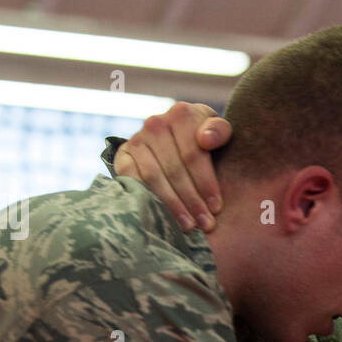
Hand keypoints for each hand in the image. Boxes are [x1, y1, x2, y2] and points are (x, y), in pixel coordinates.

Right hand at [114, 101, 231, 231]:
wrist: (174, 138)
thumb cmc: (203, 140)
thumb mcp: (218, 132)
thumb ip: (219, 132)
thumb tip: (206, 140)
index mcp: (182, 114)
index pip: (193, 154)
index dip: (205, 183)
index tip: (216, 207)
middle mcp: (156, 123)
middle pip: (175, 169)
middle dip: (192, 200)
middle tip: (205, 224)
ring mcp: (137, 139)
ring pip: (154, 177)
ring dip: (171, 204)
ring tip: (188, 226)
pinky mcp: (123, 155)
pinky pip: (131, 179)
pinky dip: (146, 198)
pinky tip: (160, 216)